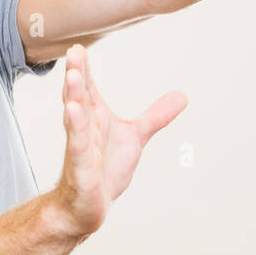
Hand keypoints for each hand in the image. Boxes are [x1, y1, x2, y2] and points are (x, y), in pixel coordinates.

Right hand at [48, 45, 186, 236]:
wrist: (87, 207)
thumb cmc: (104, 171)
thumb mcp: (136, 137)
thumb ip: (156, 116)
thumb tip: (183, 96)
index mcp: (94, 117)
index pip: (88, 88)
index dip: (85, 68)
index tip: (79, 47)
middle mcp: (84, 128)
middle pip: (79, 96)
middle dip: (76, 74)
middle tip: (74, 51)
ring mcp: (80, 147)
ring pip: (75, 118)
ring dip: (73, 96)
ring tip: (72, 74)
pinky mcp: (80, 168)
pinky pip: (76, 146)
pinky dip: (75, 128)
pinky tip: (72, 111)